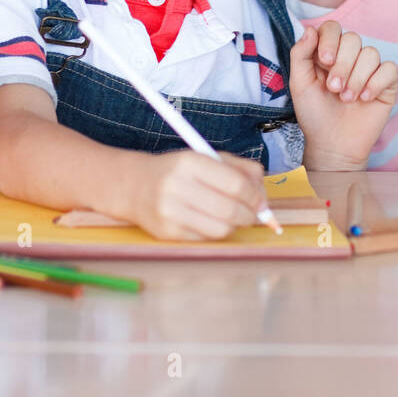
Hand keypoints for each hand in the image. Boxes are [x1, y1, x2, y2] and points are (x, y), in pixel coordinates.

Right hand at [119, 150, 266, 239]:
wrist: (134, 186)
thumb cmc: (177, 171)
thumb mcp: (206, 157)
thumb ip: (239, 170)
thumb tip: (263, 198)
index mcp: (190, 161)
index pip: (235, 184)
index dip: (255, 195)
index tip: (260, 200)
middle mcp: (177, 186)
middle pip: (230, 209)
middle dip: (250, 215)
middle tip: (253, 213)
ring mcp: (170, 212)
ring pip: (221, 229)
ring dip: (235, 226)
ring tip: (232, 217)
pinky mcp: (166, 232)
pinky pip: (205, 239)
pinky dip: (216, 232)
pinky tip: (211, 222)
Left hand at [288, 21, 397, 169]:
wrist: (333, 144)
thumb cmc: (315, 114)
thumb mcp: (299, 83)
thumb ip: (301, 54)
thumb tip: (311, 29)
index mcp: (327, 52)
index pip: (332, 28)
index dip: (330, 40)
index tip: (324, 62)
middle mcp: (349, 57)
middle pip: (353, 39)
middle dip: (342, 65)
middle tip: (334, 88)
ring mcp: (369, 69)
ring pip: (371, 54)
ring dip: (357, 78)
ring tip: (347, 98)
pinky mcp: (386, 83)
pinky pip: (389, 69)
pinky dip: (376, 83)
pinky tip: (365, 99)